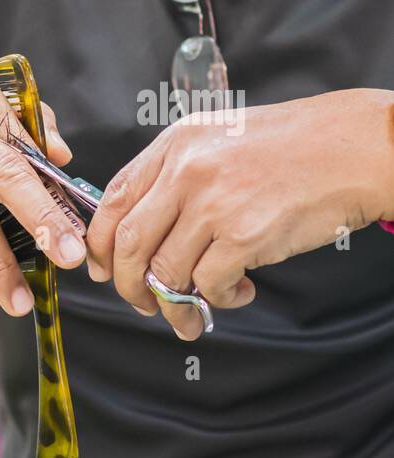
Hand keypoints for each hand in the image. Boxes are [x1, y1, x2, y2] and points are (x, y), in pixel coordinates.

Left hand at [85, 89, 393, 339]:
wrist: (358, 147)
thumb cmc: (293, 148)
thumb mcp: (219, 141)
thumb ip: (176, 177)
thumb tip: (138, 233)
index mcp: (174, 145)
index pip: (113, 202)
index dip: (99, 245)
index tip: (103, 270)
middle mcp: (186, 171)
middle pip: (128, 244)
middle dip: (128, 285)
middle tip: (141, 304)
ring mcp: (214, 203)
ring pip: (165, 272)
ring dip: (172, 305)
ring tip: (188, 316)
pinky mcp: (245, 234)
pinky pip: (208, 284)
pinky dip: (216, 299)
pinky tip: (235, 292)